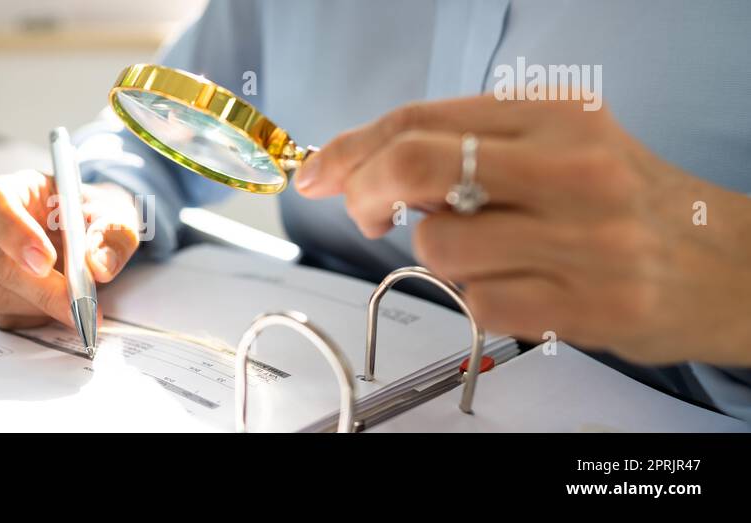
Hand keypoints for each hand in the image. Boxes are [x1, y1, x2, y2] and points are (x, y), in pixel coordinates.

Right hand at [0, 170, 140, 328]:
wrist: (96, 235)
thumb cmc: (98, 215)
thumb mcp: (118, 213)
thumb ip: (114, 232)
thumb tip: (98, 266)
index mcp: (17, 191)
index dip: (13, 231)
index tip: (46, 261)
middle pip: (1, 263)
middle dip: (45, 291)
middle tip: (83, 306)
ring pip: (4, 295)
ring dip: (49, 306)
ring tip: (85, 300)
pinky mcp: (2, 296)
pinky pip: (13, 318)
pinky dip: (45, 320)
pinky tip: (68, 308)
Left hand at [294, 96, 750, 365]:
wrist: (727, 266)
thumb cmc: (625, 204)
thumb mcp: (558, 148)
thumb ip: (469, 149)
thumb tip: (367, 169)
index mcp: (555, 115)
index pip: (419, 120)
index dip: (350, 149)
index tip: (319, 176)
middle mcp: (570, 169)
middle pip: (415, 166)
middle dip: (365, 193)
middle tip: (367, 215)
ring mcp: (582, 239)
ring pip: (439, 244)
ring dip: (440, 255)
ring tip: (491, 255)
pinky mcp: (587, 304)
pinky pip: (479, 303)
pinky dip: (481, 301)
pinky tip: (524, 288)